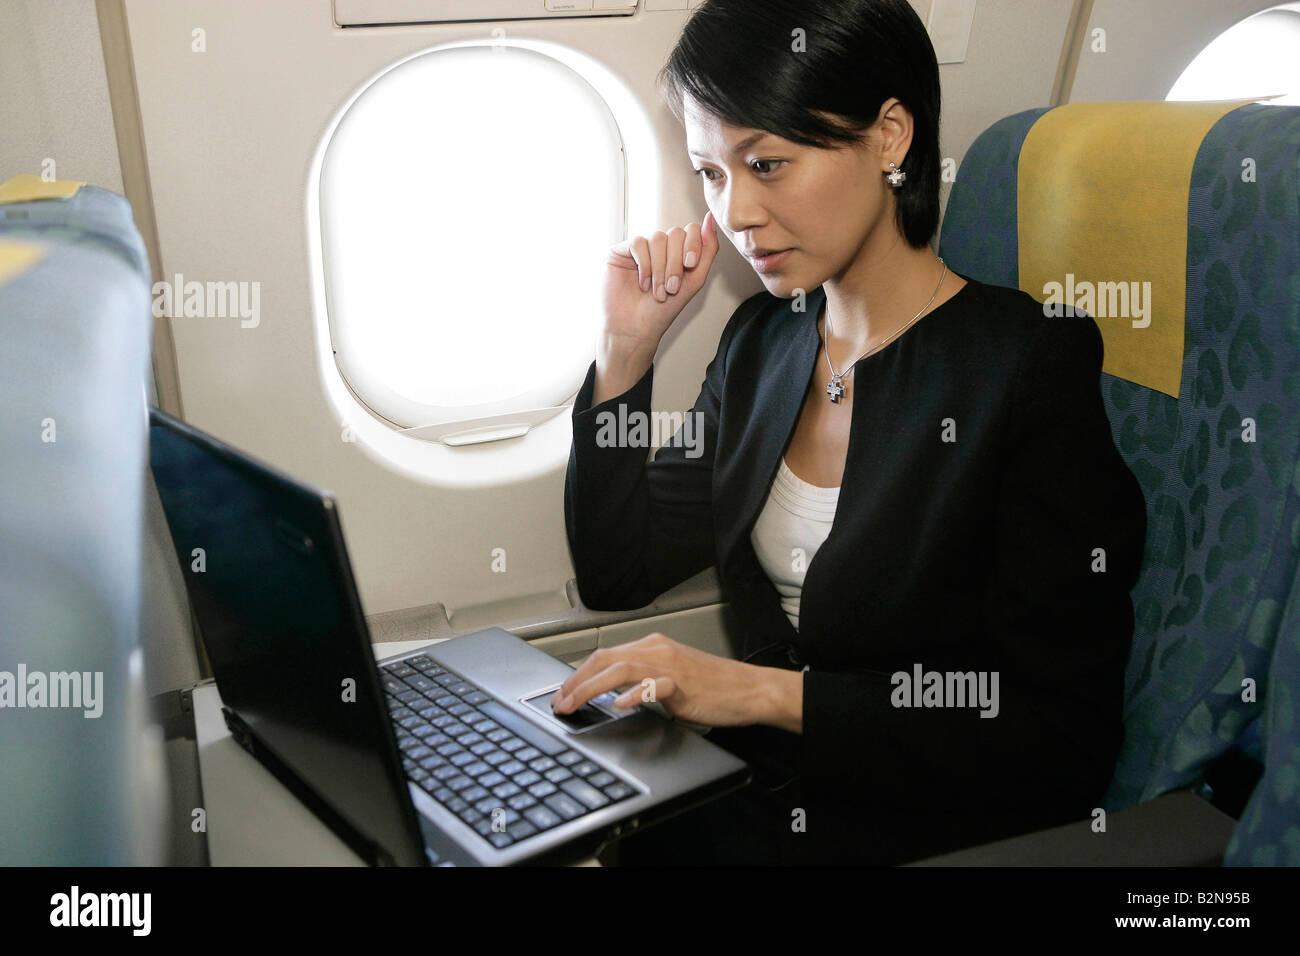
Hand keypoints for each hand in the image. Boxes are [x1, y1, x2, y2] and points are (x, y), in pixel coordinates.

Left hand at [550, 631, 779, 727]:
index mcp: (652, 647)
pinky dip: (634, 695)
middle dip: (575, 681)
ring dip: (591, 688)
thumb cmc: (713, 687)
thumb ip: (642, 681)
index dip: (578, 675)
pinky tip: (620, 705)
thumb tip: (611, 696)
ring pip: (620, 668)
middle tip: (558, 702)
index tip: (562, 693)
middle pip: (604, 659)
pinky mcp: (684, 682)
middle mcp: (657, 649)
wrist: (749, 689)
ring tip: (574, 704)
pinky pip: (654, 685)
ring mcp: (670, 664)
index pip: (604, 656)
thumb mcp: (670, 679)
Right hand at [602, 211, 720, 355]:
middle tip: (671, 287)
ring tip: (657, 292)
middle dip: (676, 262)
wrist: (636, 329)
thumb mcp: (694, 280)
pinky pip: (638, 243)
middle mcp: (659, 247)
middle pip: (675, 233)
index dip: (693, 244)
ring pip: (657, 238)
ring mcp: (639, 248)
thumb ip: (707, 250)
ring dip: (660, 268)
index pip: (691, 230)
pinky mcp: (620, 251)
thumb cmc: (664, 310)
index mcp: (677, 251)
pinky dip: (644, 266)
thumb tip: (711, 217)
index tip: (690, 265)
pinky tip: (642, 284)